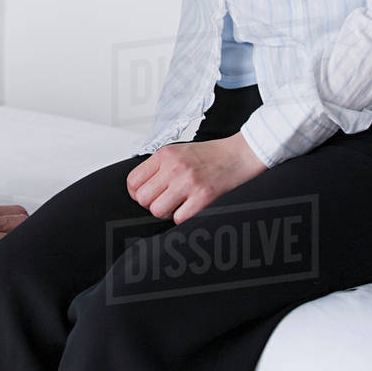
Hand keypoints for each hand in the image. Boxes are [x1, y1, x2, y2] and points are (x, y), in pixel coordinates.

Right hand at [0, 197, 28, 258]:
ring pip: (19, 226)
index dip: (20, 219)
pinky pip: (7, 243)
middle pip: (20, 215)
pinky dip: (13, 249)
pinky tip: (16, 257)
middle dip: (28, 226)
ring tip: (26, 247)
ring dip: (24, 236)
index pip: (9, 209)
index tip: (23, 227)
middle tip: (30, 238)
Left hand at [126, 133, 267, 224]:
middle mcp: (173, 167)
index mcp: (164, 155)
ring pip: (158, 211)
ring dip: (167, 213)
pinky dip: (183, 218)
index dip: (137, 193)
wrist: (238, 154)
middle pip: (143, 199)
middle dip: (152, 204)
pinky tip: (191, 208)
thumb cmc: (209, 155)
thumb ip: (158, 167)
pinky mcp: (203, 196)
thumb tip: (140, 189)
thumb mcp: (177, 152)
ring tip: (178, 205)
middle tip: (165, 201)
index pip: (133, 181)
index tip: (147, 195)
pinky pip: (179, 218)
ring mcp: (188, 182)